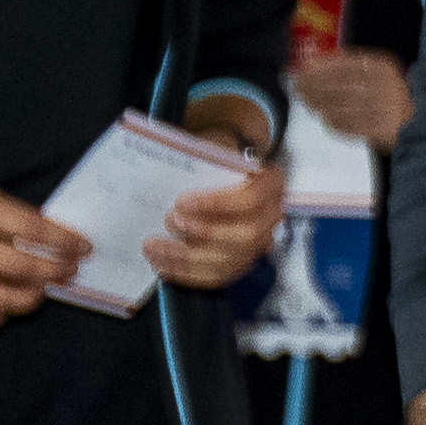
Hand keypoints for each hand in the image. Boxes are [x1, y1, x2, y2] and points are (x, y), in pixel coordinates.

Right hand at [0, 158, 84, 334]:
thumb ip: (1, 209)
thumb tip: (46, 235)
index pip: (32, 228)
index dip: (64, 242)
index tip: (83, 249)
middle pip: (21, 268)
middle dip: (55, 273)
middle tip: (68, 273)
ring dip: (29, 300)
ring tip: (39, 293)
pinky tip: (2, 311)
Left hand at [151, 149, 286, 289]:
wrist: (222, 177)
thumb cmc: (217, 161)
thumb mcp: (217, 147)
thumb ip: (209, 152)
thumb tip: (183, 159)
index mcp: (271, 184)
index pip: (251, 200)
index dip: (217, 204)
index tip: (181, 201)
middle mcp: (272, 217)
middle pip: (245, 237)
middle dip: (202, 233)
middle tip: (169, 220)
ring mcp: (258, 244)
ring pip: (228, 262)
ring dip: (185, 258)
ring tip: (153, 246)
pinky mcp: (240, 262)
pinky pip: (216, 277)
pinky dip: (186, 274)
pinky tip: (162, 265)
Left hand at [293, 50, 414, 148]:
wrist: (421, 119)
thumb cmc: (391, 93)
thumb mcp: (378, 72)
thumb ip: (350, 66)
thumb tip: (312, 64)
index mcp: (384, 68)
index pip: (344, 65)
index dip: (319, 67)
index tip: (302, 68)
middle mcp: (384, 87)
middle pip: (338, 86)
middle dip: (313, 86)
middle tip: (297, 87)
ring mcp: (382, 110)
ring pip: (340, 107)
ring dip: (319, 106)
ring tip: (308, 103)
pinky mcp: (380, 130)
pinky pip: (349, 126)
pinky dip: (333, 123)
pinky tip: (325, 120)